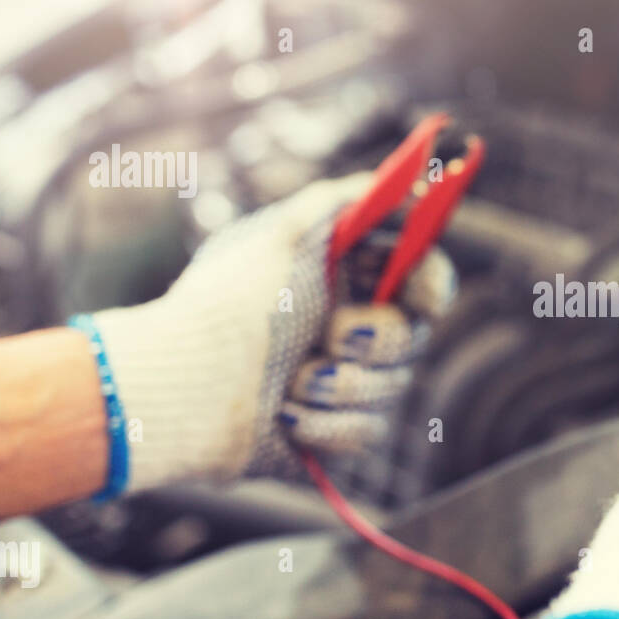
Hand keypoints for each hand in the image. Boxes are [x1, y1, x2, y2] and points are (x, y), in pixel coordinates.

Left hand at [76, 173, 453, 493]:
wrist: (186, 390)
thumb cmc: (232, 306)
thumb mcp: (287, 232)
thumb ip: (348, 200)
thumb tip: (406, 184)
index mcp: (342, 279)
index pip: (421, 276)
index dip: (431, 284)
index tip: (421, 294)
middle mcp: (348, 328)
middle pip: (413, 335)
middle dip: (375, 339)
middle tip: (332, 335)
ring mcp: (345, 384)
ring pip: (395, 388)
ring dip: (343, 384)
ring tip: (292, 385)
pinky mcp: (335, 435)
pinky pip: (370, 432)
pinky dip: (329, 424)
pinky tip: (285, 417)